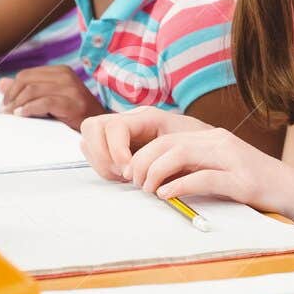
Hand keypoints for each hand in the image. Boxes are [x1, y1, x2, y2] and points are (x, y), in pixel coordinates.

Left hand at [0, 66, 104, 128]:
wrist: (101, 129)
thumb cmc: (74, 116)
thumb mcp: (49, 100)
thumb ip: (27, 90)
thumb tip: (1, 83)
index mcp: (60, 72)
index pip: (26, 75)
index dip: (11, 90)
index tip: (4, 106)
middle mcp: (66, 76)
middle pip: (26, 80)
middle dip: (11, 97)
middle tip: (4, 112)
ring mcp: (72, 89)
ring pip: (33, 90)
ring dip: (17, 104)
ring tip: (12, 116)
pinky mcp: (73, 104)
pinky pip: (44, 102)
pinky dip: (29, 109)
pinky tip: (22, 115)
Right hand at [77, 106, 211, 180]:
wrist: (204, 147)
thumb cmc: (196, 147)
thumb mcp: (185, 148)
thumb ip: (161, 156)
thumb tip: (134, 172)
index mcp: (145, 116)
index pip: (115, 126)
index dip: (116, 150)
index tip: (128, 170)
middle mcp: (128, 120)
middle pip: (93, 127)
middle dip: (102, 155)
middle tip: (123, 173)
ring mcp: (119, 132)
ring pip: (89, 139)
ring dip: (101, 162)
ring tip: (124, 176)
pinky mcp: (114, 144)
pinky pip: (94, 152)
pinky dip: (103, 166)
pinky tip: (121, 175)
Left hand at [123, 117, 293, 217]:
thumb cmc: (255, 186)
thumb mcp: (222, 170)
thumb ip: (195, 168)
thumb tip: (159, 179)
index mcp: (213, 138)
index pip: (167, 137)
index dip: (144, 153)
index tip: (132, 173)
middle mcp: (220, 142)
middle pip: (168, 143)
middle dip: (144, 162)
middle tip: (135, 183)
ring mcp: (232, 159)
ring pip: (180, 154)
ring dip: (156, 172)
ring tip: (148, 190)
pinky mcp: (242, 180)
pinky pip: (202, 178)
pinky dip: (179, 186)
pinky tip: (167, 196)